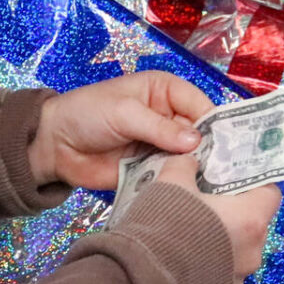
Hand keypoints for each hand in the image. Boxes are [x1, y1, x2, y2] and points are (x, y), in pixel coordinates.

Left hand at [28, 72, 212, 191]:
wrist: (54, 145)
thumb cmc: (86, 114)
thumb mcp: (124, 113)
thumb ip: (159, 127)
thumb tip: (195, 142)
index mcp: (164, 91)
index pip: (199, 104)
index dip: (213, 122)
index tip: (229, 144)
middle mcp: (167, 117)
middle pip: (199, 133)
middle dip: (208, 149)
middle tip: (224, 170)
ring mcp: (160, 145)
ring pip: (188, 157)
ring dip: (195, 169)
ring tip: (211, 186)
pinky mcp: (150, 168)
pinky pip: (171, 175)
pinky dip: (178, 182)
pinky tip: (190, 193)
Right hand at [151, 156, 281, 283]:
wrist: (140, 280)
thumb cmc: (163, 225)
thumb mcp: (170, 182)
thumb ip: (185, 165)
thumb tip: (190, 161)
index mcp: (251, 219)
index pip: (271, 194)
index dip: (253, 184)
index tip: (233, 181)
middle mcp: (253, 252)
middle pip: (254, 224)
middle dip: (234, 214)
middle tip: (208, 205)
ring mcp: (239, 279)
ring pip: (239, 252)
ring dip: (222, 242)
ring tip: (192, 235)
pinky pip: (223, 276)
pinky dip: (210, 267)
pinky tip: (186, 261)